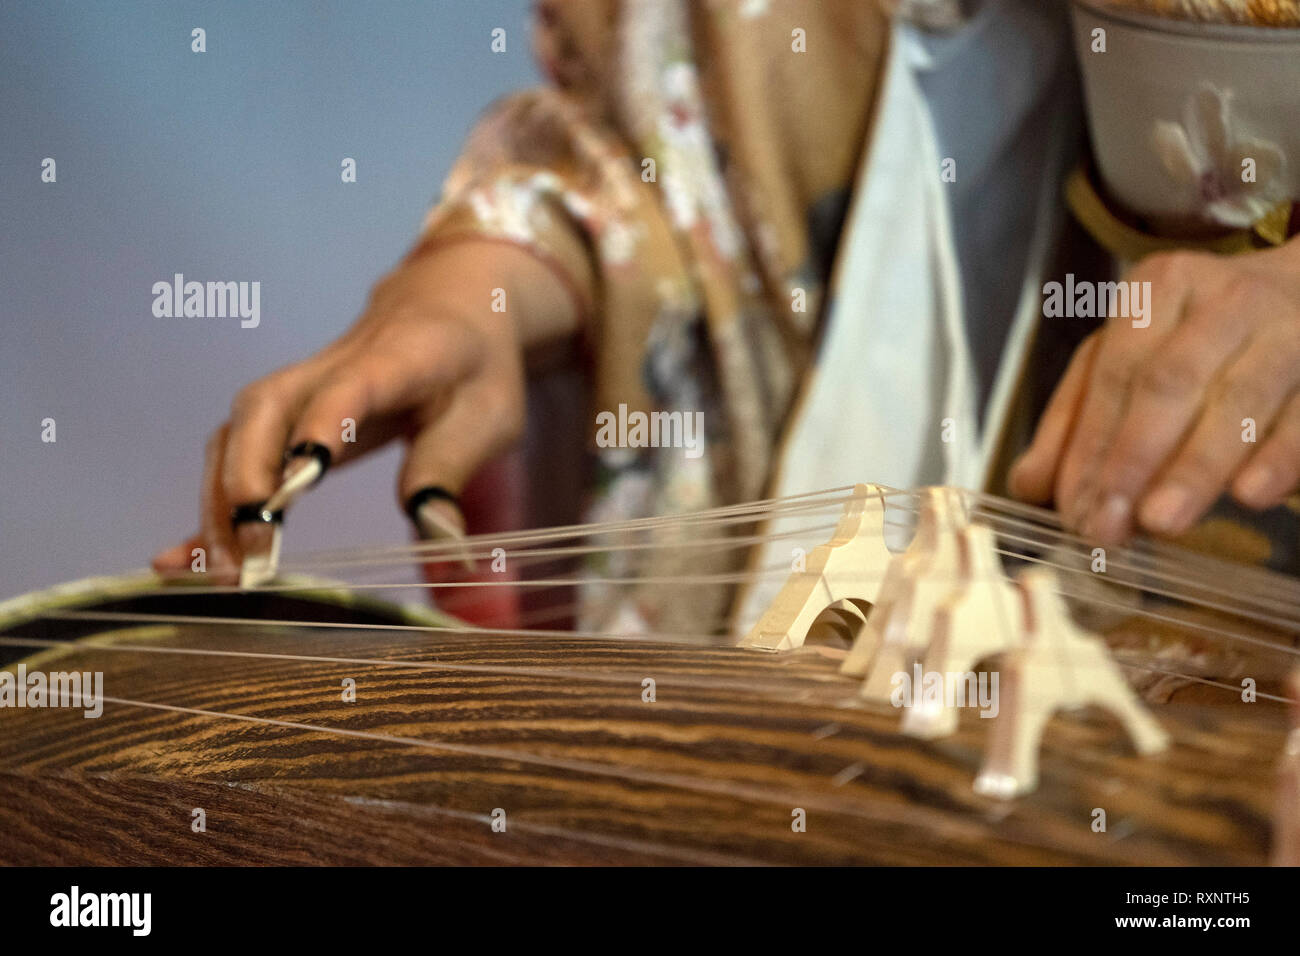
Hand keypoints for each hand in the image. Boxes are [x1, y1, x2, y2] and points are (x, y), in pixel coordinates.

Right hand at [152, 240, 580, 578]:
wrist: (445, 306)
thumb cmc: (473, 366)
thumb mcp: (490, 416)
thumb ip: (452, 473)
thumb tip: (445, 549)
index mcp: (398, 357)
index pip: (352, 386)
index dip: (324, 424)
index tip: (305, 477)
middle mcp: (331, 367)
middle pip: (265, 410)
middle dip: (247, 483)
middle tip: (253, 556)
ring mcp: (297, 387)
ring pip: (236, 433)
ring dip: (220, 504)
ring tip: (227, 572)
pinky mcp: (281, 414)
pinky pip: (232, 455)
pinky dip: (209, 509)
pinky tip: (183, 560)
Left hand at [1009, 238, 1299, 543]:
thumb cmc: (1201, 336)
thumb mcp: (1129, 358)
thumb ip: (1076, 421)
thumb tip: (1028, 487)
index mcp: (1159, 290)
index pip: (1114, 375)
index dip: (1090, 445)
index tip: (1073, 511)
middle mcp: (1224, 301)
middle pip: (1169, 382)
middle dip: (1132, 460)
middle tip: (1107, 526)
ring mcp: (1288, 328)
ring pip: (1238, 399)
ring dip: (1196, 466)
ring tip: (1162, 522)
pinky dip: (1279, 456)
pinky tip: (1252, 497)